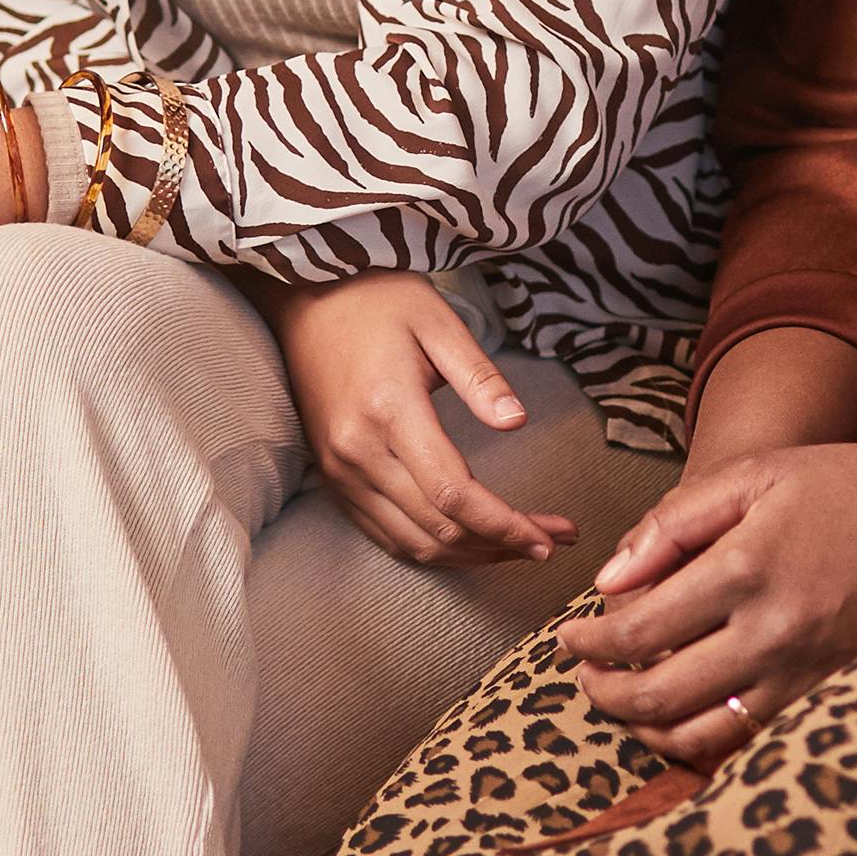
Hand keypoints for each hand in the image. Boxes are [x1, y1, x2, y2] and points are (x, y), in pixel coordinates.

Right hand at [265, 273, 573, 568]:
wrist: (304, 299)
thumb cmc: (374, 301)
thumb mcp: (436, 320)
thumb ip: (479, 377)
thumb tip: (517, 422)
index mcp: (389, 410)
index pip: (455, 493)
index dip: (507, 525)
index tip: (550, 537)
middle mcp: (358, 452)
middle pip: (438, 529)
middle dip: (502, 545)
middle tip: (552, 544)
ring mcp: (340, 470)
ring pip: (412, 543)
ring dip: (470, 555)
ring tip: (517, 547)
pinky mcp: (332, 477)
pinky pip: (384, 535)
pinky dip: (431, 550)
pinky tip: (468, 543)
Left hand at [569, 334, 856, 767]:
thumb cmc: (846, 485)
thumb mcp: (756, 475)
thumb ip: (676, 523)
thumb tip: (611, 579)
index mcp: (745, 569)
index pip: (638, 630)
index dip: (587, 642)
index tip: (565, 636)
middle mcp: (771, 632)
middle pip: (657, 694)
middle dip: (603, 692)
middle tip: (582, 674)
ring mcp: (802, 672)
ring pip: (700, 733)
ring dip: (646, 727)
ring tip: (625, 700)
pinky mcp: (826, 693)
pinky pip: (749, 738)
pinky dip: (702, 739)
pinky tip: (682, 716)